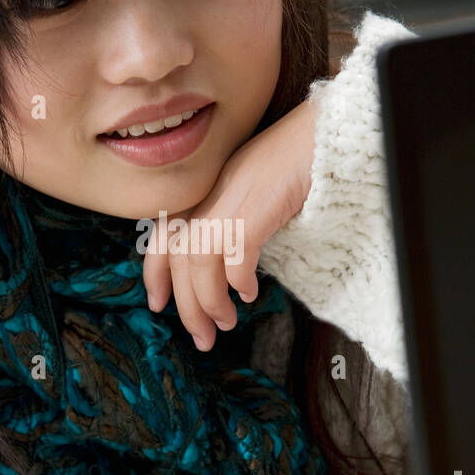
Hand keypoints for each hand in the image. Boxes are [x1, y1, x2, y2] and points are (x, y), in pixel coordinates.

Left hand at [142, 96, 316, 348]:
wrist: (320, 136)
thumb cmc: (291, 163)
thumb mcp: (247, 189)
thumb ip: (228, 216)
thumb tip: (223, 265)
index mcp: (202, 191)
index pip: (162, 237)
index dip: (155, 275)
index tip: (157, 304)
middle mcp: (206, 196)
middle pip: (179, 261)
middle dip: (186, 306)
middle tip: (201, 338)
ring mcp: (227, 202)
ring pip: (199, 265)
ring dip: (209, 303)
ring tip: (224, 325)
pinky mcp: (252, 210)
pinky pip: (234, 257)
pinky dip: (238, 282)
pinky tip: (250, 294)